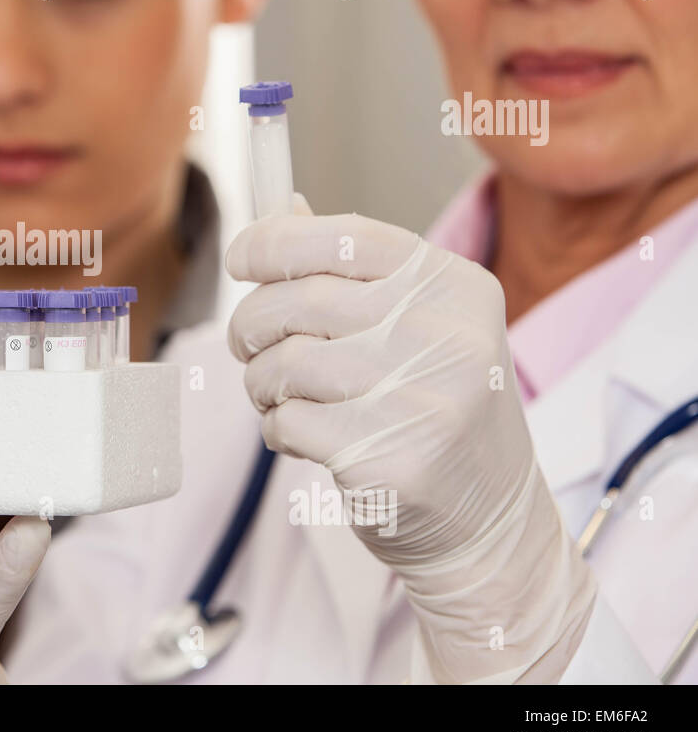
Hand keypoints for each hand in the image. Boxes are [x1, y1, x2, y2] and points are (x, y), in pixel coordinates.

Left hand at [226, 198, 595, 682]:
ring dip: (261, 383)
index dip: (274, 242)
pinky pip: (288, 422)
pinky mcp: (388, 460)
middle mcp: (447, 337)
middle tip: (249, 344)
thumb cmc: (437, 410)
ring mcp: (422, 401)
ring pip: (284, 363)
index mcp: (454, 288)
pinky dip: (277, 429)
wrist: (489, 521)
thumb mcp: (418, 325)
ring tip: (281, 397)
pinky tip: (304, 438)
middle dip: (252, 323)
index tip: (241, 259)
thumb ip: (352, 268)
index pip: (345, 235)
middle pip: (299, 300)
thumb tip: (285, 210)